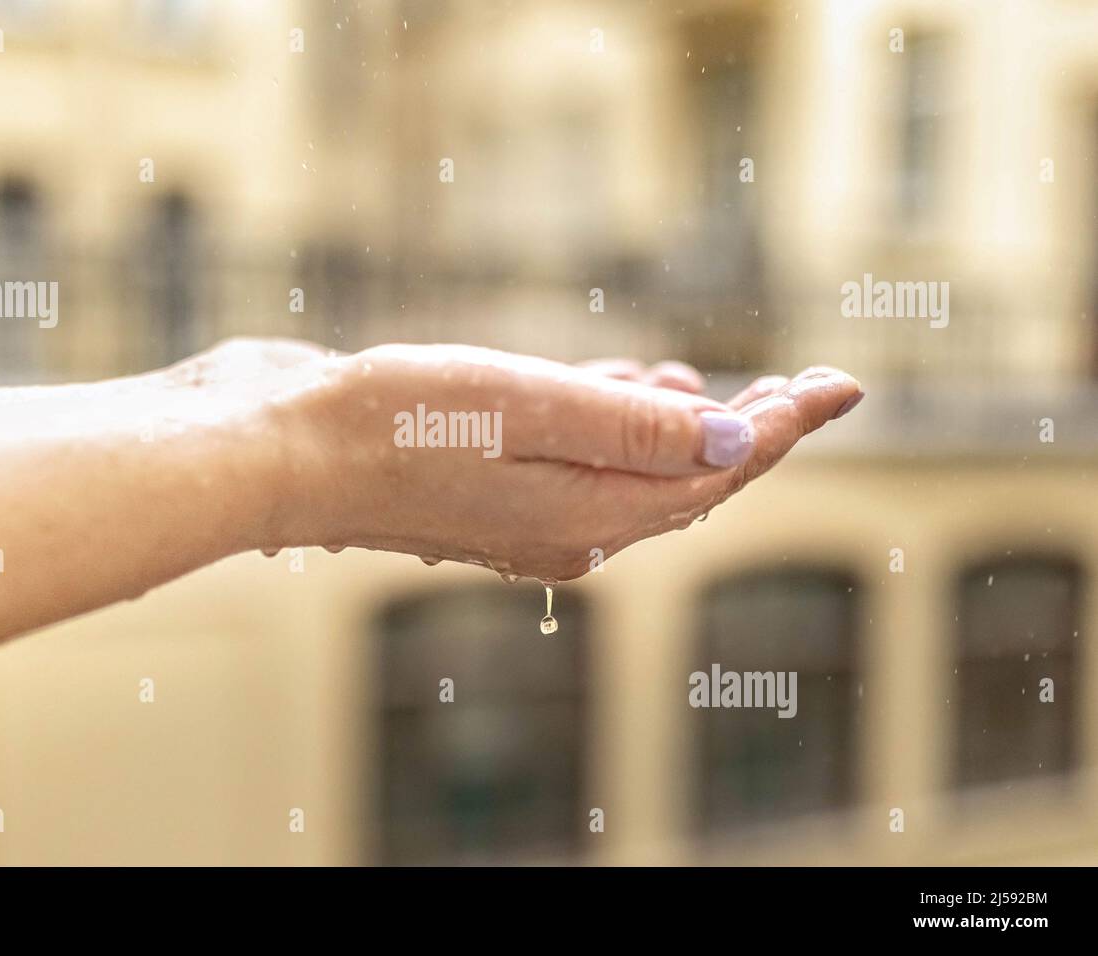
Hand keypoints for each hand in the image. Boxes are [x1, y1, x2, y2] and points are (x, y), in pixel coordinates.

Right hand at [188, 340, 862, 580]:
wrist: (278, 453)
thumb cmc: (392, 424)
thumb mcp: (527, 406)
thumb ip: (632, 423)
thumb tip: (734, 435)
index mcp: (586, 512)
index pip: (715, 471)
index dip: (784, 426)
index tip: (844, 383)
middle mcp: (562, 523)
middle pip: (684, 480)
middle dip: (751, 430)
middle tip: (812, 386)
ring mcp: (521, 510)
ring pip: (632, 471)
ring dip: (684, 428)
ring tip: (724, 384)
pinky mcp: (484, 483)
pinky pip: (578, 461)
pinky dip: (615, 425)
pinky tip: (627, 387)